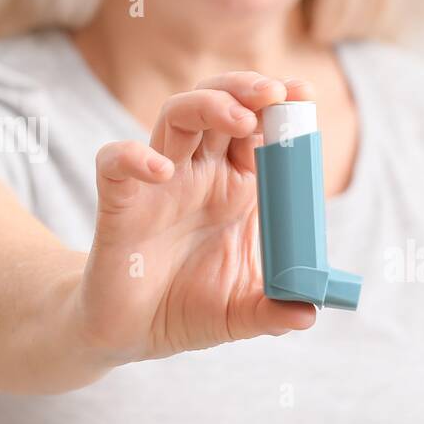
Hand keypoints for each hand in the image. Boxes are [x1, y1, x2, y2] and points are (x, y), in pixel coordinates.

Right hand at [79, 72, 316, 363]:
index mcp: (235, 189)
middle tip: (274, 93)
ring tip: (240, 118)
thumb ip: (273, 312)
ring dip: (207, 106)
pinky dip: (134, 157)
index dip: (278, 106)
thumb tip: (308, 314)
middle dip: (246, 89)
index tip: (302, 92)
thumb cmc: (187, 309)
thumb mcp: (240, 315)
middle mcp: (198, 175)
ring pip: (175, 117)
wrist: (129, 334)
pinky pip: (115, 163)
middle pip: (219, 105)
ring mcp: (158, 184)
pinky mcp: (119, 204)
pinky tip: (161, 170)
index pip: (258, 130)